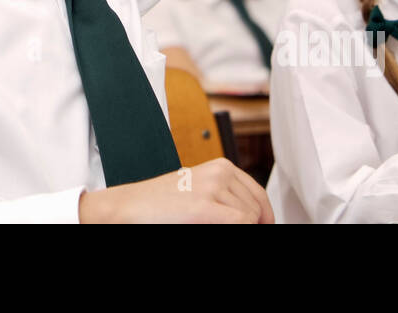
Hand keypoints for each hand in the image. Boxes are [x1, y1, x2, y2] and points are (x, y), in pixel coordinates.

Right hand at [78, 157, 273, 222]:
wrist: (132, 205)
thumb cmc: (161, 201)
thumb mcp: (199, 188)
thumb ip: (225, 195)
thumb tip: (252, 216)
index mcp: (221, 166)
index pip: (258, 193)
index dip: (265, 215)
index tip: (263, 226)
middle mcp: (220, 173)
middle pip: (257, 207)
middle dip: (256, 223)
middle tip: (249, 230)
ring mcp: (213, 188)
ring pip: (251, 217)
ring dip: (243, 226)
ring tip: (216, 225)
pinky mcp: (205, 207)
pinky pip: (241, 222)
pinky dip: (240, 229)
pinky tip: (221, 229)